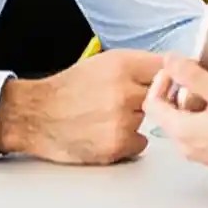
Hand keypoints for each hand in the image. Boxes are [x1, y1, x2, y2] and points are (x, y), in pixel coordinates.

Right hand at [0, 49, 161, 164]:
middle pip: (162, 95)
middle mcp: (123, 91)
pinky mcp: (116, 145)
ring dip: (137, 118)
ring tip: (111, 115)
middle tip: (130, 99)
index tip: (167, 79)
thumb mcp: (103, 62)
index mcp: (122, 65)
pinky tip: (110, 131)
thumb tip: (170, 69)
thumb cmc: (69, 88)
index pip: (166, 66)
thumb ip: (138, 65)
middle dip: (150, 97)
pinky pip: (141, 142)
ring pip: (151, 119)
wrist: (37, 115)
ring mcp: (121, 120)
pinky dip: (130, 140)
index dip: (167, 74)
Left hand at [144, 54, 207, 175]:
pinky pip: (197, 129)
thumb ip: (193, 75)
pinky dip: (205, 113)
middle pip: (167, 111)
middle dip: (181, 89)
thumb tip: (171, 61)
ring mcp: (197, 151)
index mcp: (182, 131)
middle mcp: (184, 145)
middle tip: (204, 78)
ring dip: (195, 101)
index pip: (152, 103)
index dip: (161, 81)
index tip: (177, 69)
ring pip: (183, 119)